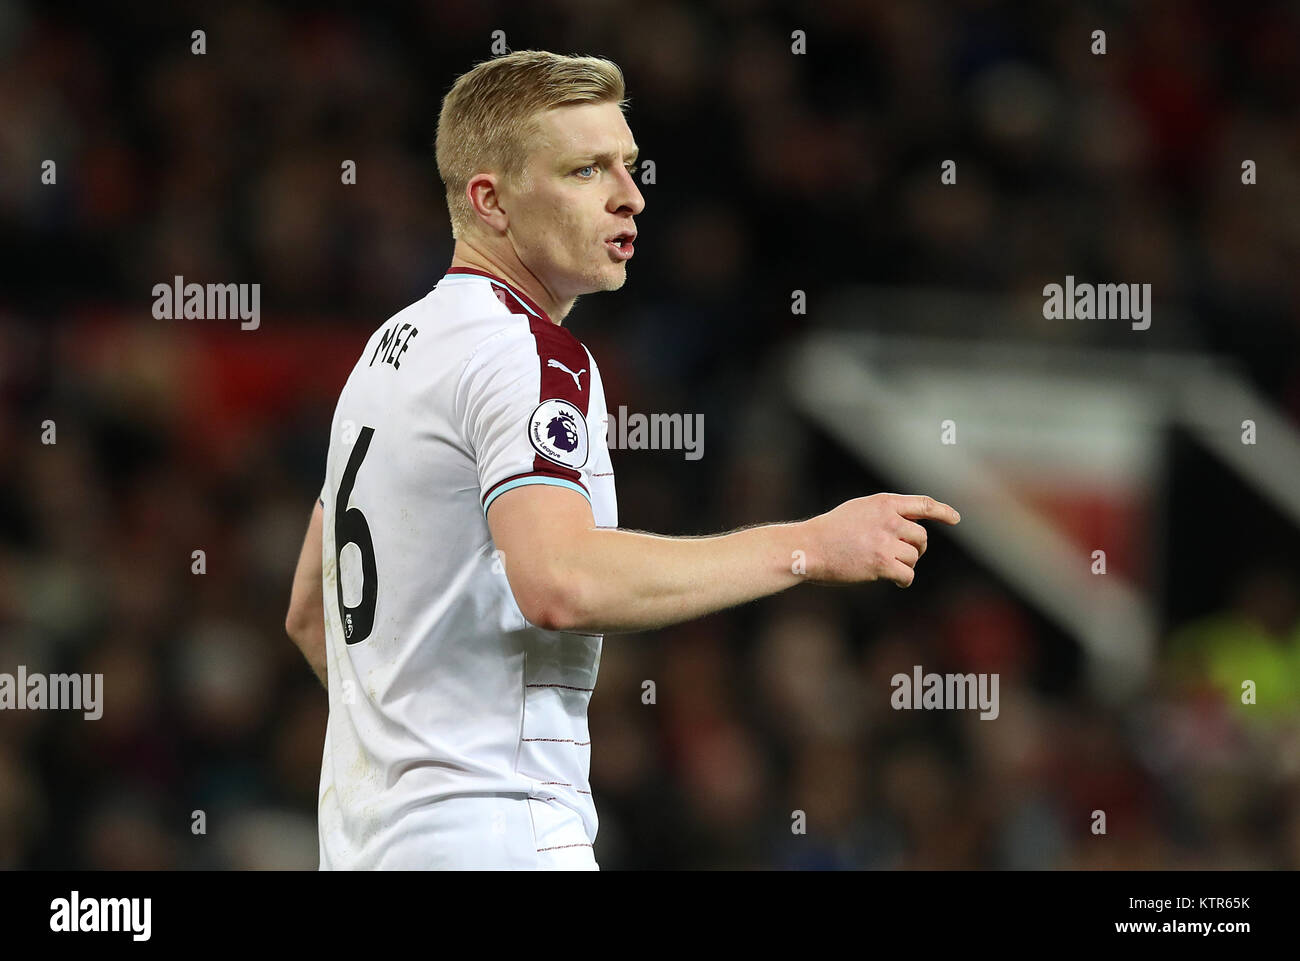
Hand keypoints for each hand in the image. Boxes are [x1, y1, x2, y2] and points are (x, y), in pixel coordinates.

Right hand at [803, 493, 959, 586]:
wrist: (809, 547)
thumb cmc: (831, 531)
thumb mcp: (860, 510)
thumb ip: (885, 513)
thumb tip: (912, 524)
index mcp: (884, 503)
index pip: (923, 505)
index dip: (942, 511)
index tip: (954, 519)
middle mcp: (889, 520)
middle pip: (922, 537)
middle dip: (917, 548)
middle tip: (905, 555)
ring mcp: (886, 542)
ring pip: (914, 557)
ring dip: (906, 564)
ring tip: (888, 566)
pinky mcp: (882, 563)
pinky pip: (907, 574)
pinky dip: (904, 580)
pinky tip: (897, 581)